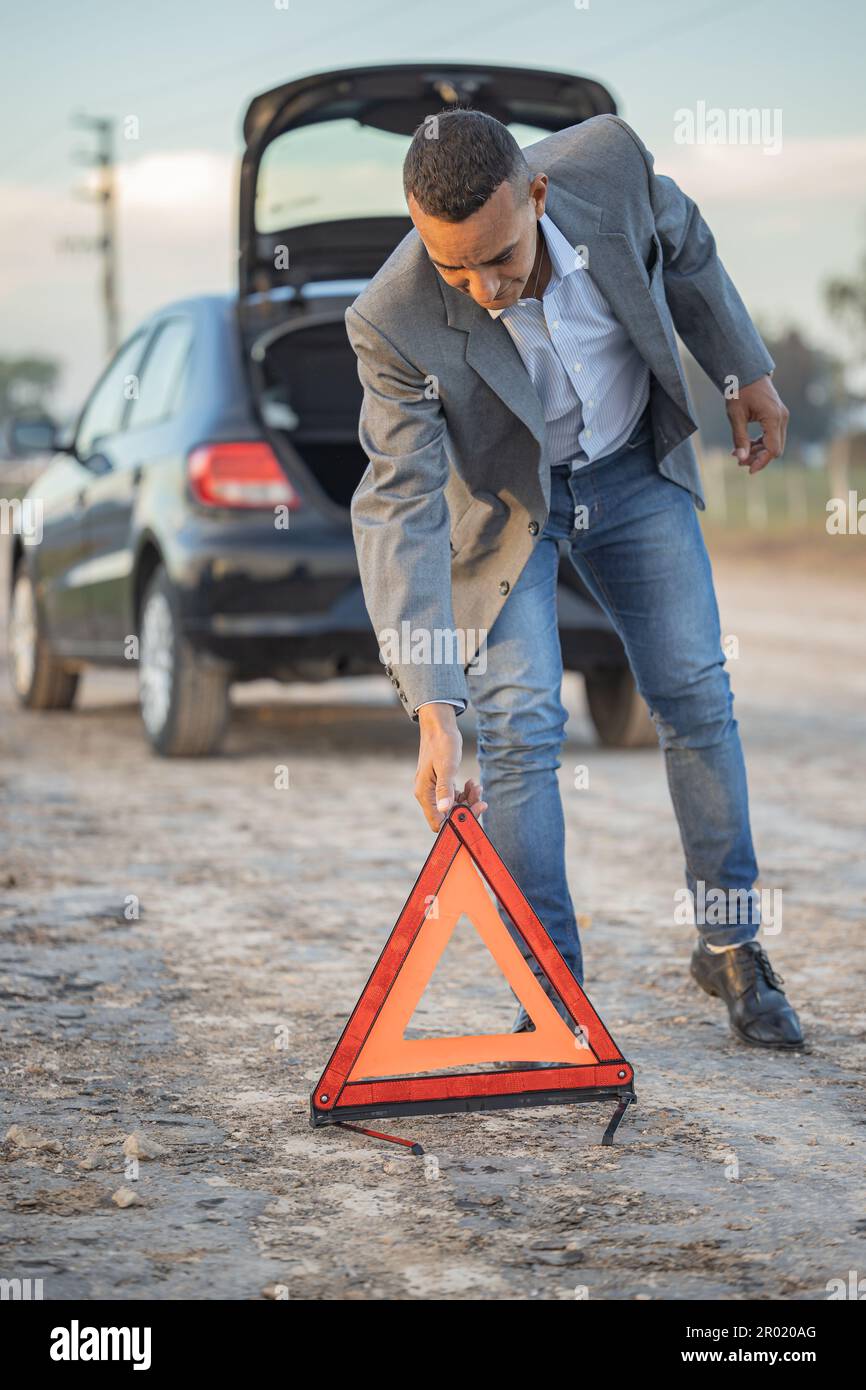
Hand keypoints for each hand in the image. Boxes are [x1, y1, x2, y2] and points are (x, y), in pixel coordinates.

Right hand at [415, 704, 486, 831]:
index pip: (438, 822)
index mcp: (424, 793)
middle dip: (466, 810)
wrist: (439, 726)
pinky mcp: (440, 784)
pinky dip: (464, 793)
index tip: (473, 812)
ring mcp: (433, 790)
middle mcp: (426, 794)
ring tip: (477, 786)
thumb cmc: (442, 743)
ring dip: (468, 800)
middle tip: (481, 800)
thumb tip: (445, 810)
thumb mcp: (447, 766)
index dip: (456, 823)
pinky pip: (453, 797)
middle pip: (447, 816)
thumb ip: (445, 789)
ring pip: (452, 807)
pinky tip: (471, 783)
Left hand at [726, 375, 788, 473]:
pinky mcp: (778, 416)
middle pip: (775, 449)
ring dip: (758, 452)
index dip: (761, 462)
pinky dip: (760, 444)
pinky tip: (745, 446)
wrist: (747, 372)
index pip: (772, 449)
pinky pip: (772, 436)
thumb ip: (740, 438)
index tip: (748, 470)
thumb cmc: (739, 391)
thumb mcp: (735, 415)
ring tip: (738, 454)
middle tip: (738, 460)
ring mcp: (781, 417)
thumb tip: (741, 458)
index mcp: (773, 417)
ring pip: (774, 444)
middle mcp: (781, 418)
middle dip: (758, 458)